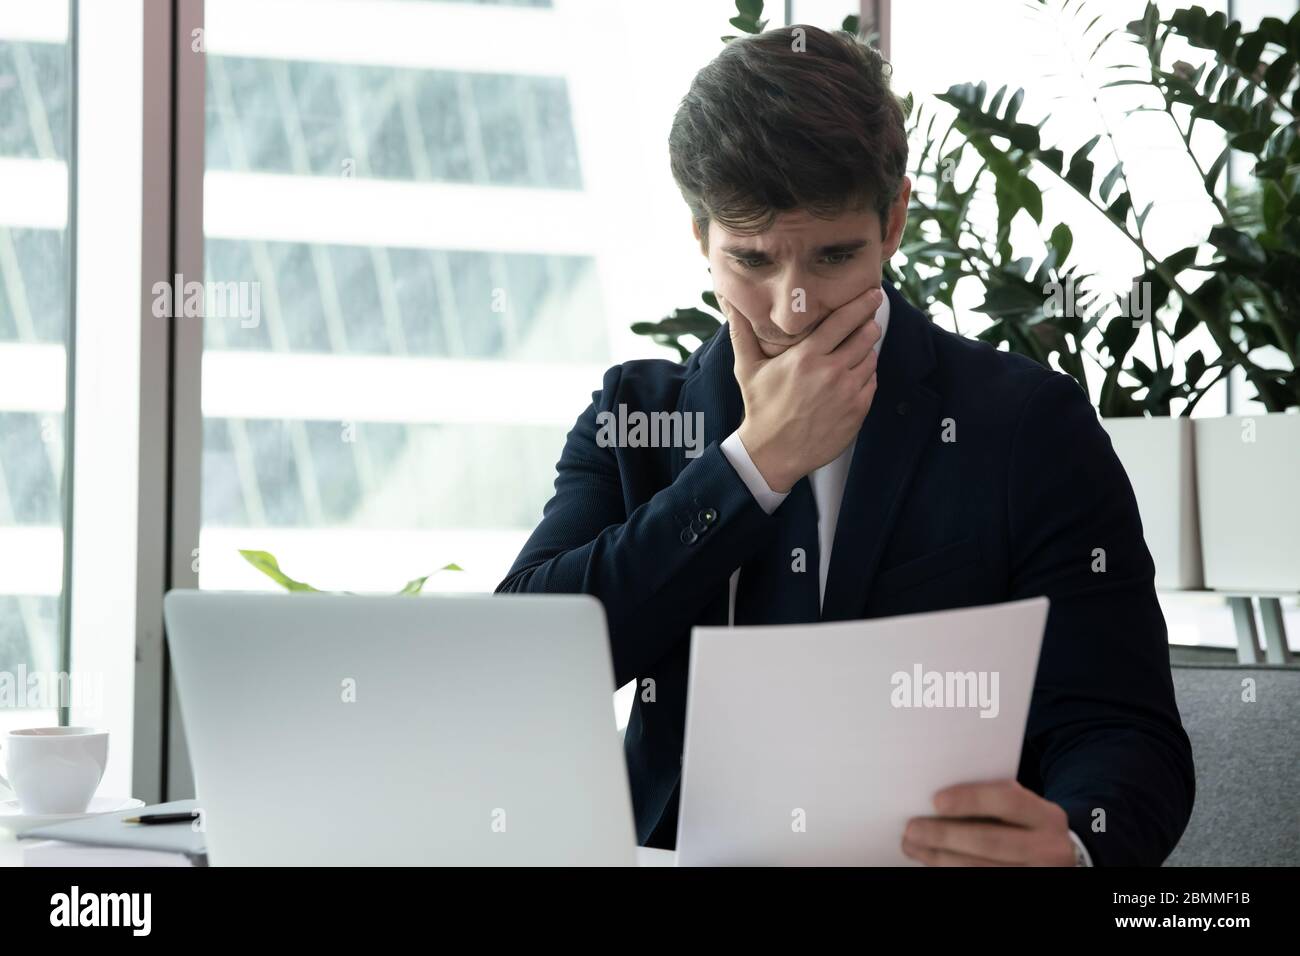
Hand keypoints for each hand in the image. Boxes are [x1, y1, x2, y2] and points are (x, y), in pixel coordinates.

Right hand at [722, 287, 882, 492]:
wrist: (774, 453)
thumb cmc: (760, 408)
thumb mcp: (747, 369)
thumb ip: (742, 333)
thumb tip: (731, 304)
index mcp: (807, 357)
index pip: (844, 320)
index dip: (862, 304)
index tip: (873, 294)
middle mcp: (831, 372)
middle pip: (866, 336)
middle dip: (867, 326)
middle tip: (864, 323)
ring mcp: (848, 392)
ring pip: (871, 358)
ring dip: (865, 352)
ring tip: (851, 354)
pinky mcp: (858, 410)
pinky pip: (872, 382)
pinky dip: (865, 376)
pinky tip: (849, 379)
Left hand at [901, 779, 1077, 865]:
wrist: (1060, 857)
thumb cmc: (1025, 823)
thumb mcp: (1021, 805)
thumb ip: (991, 797)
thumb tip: (937, 799)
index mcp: (1047, 817)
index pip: (1008, 801)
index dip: (971, 800)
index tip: (936, 801)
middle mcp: (1049, 849)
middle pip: (990, 841)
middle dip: (945, 835)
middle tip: (912, 828)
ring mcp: (1037, 874)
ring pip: (982, 868)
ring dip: (939, 858)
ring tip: (912, 845)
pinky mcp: (1024, 888)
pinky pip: (981, 881)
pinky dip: (950, 870)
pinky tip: (930, 860)